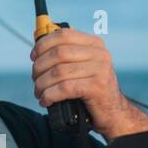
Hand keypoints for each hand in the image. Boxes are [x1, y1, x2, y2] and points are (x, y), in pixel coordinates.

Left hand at [31, 28, 147, 139]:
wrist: (113, 112)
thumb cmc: (91, 89)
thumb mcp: (82, 67)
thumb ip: (65, 55)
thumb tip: (37, 43)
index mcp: (94, 44)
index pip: (63, 35)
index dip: (43, 45)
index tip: (33, 57)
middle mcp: (99, 54)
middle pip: (58, 54)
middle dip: (40, 67)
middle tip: (35, 80)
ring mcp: (100, 70)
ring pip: (58, 72)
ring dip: (42, 84)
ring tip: (39, 93)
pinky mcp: (97, 87)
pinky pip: (64, 88)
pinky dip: (50, 95)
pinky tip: (45, 101)